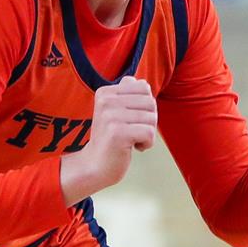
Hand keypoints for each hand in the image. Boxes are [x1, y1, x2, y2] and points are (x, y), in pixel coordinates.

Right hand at [59, 76, 156, 202]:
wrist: (95, 166)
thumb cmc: (111, 139)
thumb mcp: (116, 111)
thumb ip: (127, 94)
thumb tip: (140, 81)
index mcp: (105, 92)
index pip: (144, 87)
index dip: (145, 106)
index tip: (132, 119)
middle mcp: (106, 101)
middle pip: (150, 102)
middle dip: (149, 119)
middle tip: (135, 131)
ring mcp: (111, 116)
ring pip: (152, 118)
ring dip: (148, 133)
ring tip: (132, 140)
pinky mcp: (118, 133)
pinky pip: (149, 133)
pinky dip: (147, 144)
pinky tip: (135, 148)